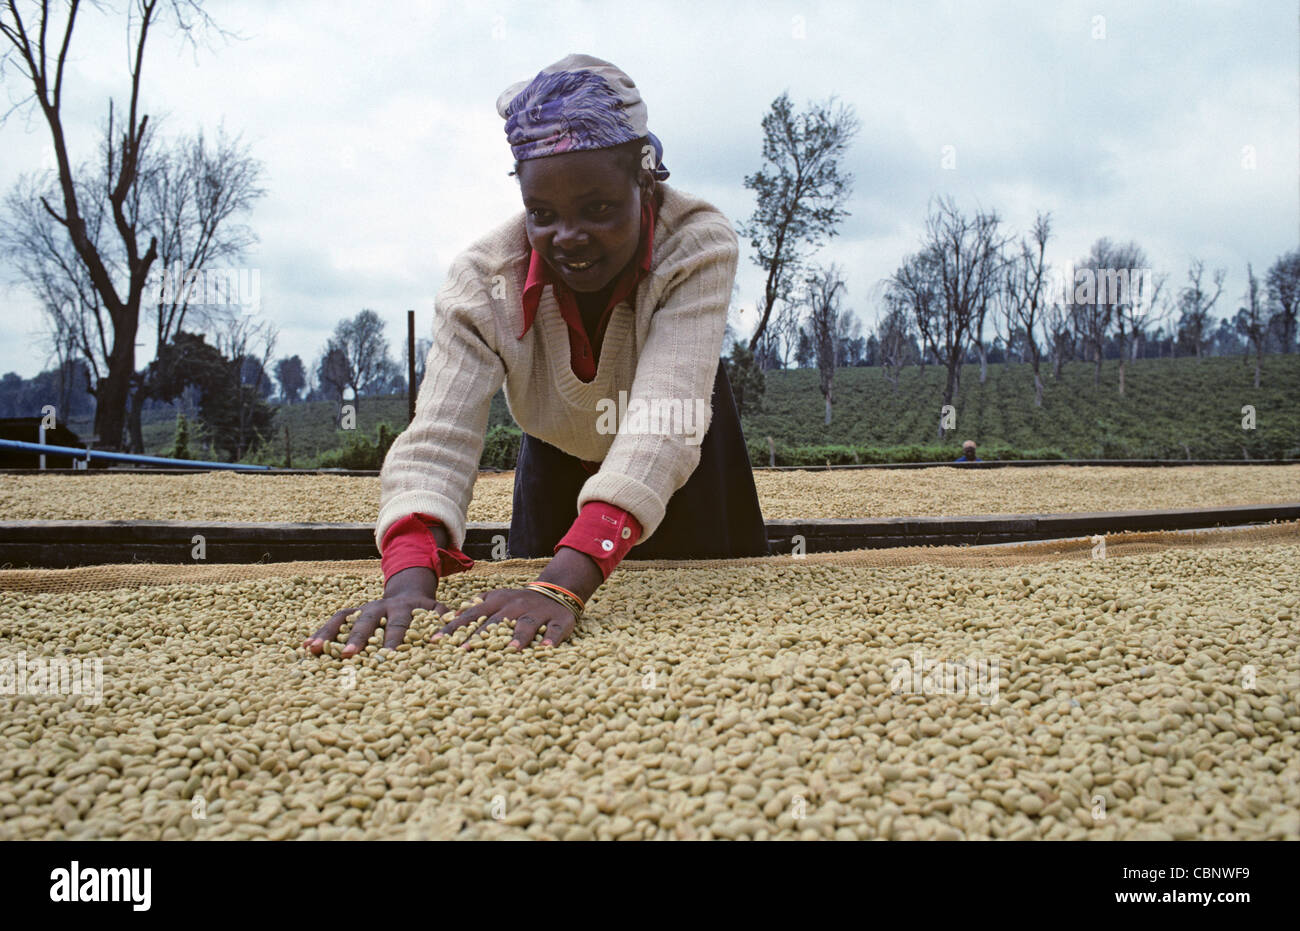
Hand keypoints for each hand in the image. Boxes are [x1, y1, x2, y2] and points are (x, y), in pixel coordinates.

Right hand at [304, 567, 447, 656]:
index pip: (400, 625)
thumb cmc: (428, 613)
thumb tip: (449, 643)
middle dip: (359, 638)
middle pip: (370, 622)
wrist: (411, 592)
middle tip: (348, 655)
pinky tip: (307, 646)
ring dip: (332, 634)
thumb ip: (445, 624)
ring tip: (315, 649)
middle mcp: (384, 606)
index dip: (395, 639)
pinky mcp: (354, 611)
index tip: (389, 656)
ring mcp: (366, 608)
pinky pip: (335, 620)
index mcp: (407, 607)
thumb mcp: (440, 614)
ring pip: (347, 619)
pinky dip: (322, 632)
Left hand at [433, 586, 577, 649]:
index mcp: (498, 602)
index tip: (436, 640)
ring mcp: (538, 612)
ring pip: (526, 624)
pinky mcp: (559, 620)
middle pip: (496, 621)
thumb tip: (453, 614)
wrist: (556, 590)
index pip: (471, 615)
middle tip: (465, 650)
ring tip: (511, 649)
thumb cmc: (520, 601)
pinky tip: (545, 648)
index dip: (453, 627)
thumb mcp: (497, 597)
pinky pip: (555, 629)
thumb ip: (477, 604)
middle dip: (481, 635)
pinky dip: (551, 638)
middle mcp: (515, 606)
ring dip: (519, 636)